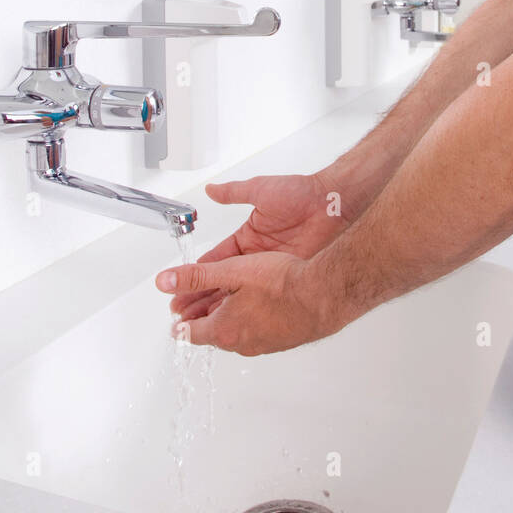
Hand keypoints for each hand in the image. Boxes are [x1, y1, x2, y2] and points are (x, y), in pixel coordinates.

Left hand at [155, 252, 333, 355]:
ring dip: (225, 318)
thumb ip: (196, 276)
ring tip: (224, 303)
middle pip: (211, 333)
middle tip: (194, 307)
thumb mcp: (232, 271)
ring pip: (234, 333)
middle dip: (201, 318)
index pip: (189, 333)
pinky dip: (247, 320)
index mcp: (223, 329)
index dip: (180, 322)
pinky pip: (254, 332)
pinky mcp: (279, 341)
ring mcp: (261, 345)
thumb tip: (165, 281)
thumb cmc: (283, 284)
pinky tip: (255, 306)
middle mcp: (240, 343)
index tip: (175, 318)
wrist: (323, 296)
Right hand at [177, 170, 351, 321]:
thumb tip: (211, 190)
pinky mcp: (288, 275)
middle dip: (202, 296)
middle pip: (225, 282)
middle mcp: (259, 256)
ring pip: (241, 294)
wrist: (333, 204)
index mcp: (248, 236)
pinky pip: (263, 295)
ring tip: (200, 323)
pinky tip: (234, 322)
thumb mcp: (261, 190)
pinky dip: (248, 309)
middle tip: (181, 312)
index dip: (197, 273)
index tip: (179, 284)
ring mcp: (273, 268)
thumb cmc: (302, 193)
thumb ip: (234, 192)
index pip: (217, 259)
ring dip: (221, 308)